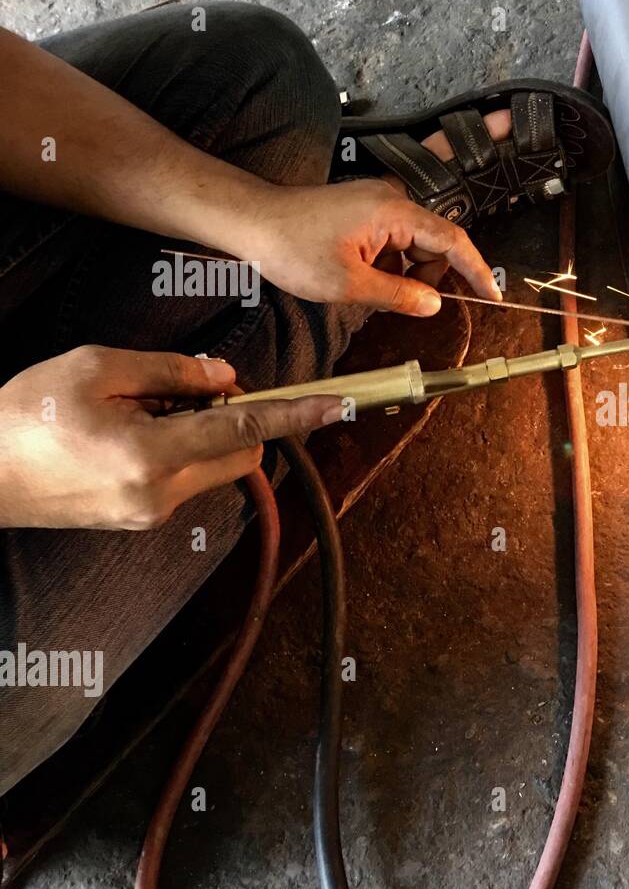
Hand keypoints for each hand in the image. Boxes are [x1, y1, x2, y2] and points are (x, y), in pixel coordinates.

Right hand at [0, 346, 342, 529]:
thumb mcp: (95, 369)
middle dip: (239, 418)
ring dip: (206, 435)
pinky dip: (181, 452)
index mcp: (151, 454)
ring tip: (139, 413)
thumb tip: (228, 378)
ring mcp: (152, 513)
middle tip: (181, 391)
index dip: (297, 414)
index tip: (338, 404)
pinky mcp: (142, 520)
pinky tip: (128, 437)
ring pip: (217, 467)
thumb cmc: (26, 415)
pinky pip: (187, 480)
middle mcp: (161, 493)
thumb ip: (171, 372)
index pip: (246, 429)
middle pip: (243, 452)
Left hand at [233, 180, 500, 315]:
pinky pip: (392, 240)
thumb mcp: (349, 285)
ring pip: (412, 245)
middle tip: (398, 301)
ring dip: (403, 273)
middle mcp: (391, 200)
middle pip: (434, 244)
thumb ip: (399, 296)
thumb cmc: (293, 249)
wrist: (249, 221)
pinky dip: (387, 263)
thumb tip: (435, 305)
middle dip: (426, 277)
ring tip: (366, 287)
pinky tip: (360, 275)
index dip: (476, 271)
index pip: (453, 241)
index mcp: (394, 213)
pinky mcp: (362, 210)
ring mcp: (375, 203)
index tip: (493, 297)